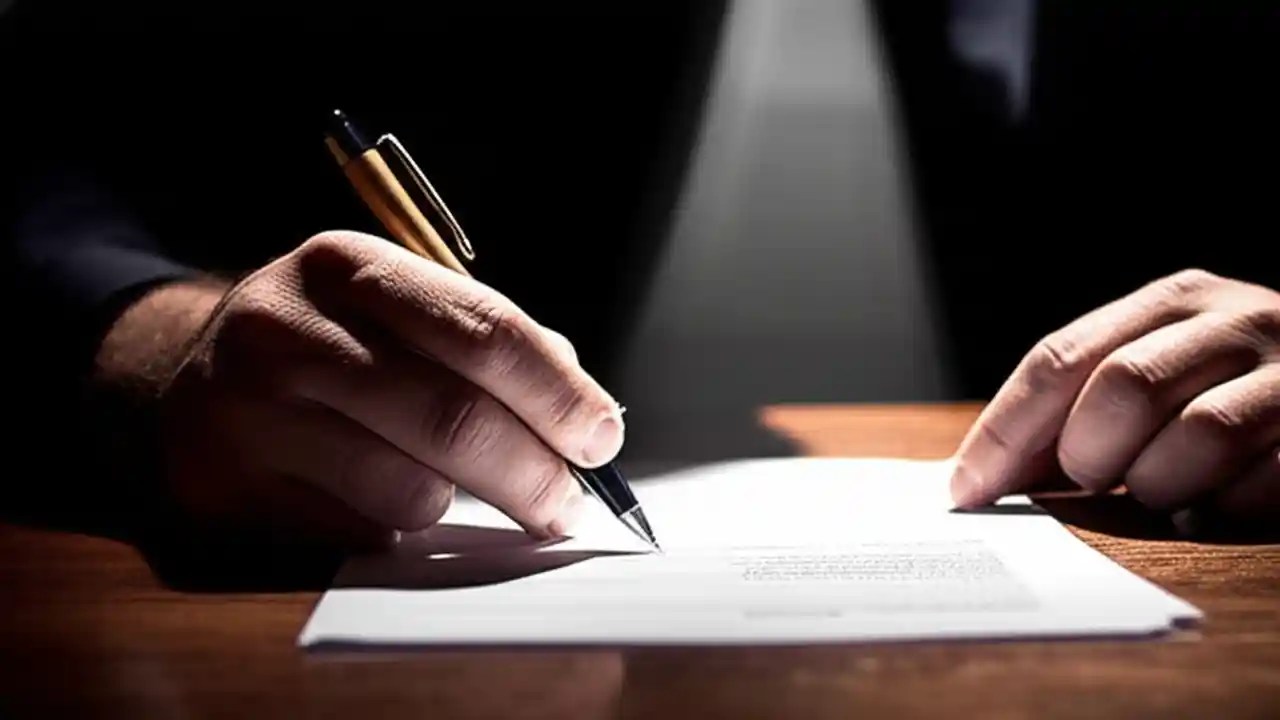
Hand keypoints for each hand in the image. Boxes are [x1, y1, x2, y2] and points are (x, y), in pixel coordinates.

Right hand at [158, 231, 622, 548]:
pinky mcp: (231, 490)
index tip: (602, 437)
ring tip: (455, 484)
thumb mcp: (395, 304)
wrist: (187, 378)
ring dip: (461, 503)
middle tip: (568, 501)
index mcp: (346, 264)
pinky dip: (400, 524)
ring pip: (411, 489)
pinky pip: (361, 531)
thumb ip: (488, 344)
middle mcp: (288, 330)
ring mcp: (250, 413)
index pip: (482, 330)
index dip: (557, 393)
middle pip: (453, 418)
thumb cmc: (328, 342)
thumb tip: (586, 414)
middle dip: (534, 471)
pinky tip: (383, 494)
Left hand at [951, 269, 1279, 523]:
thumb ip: (1084, 401)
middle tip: (1092, 476)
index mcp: (1175, 300)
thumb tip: (983, 471)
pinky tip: (1222, 497)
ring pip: (1194, 438)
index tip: (966, 490)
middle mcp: (1236, 320)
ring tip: (1167, 484)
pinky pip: (1255, 488)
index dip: (1004, 429)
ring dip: (1159, 483)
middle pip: (1121, 389)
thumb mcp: (1165, 367)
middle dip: (1088, 454)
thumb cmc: (1240, 385)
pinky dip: (1222, 509)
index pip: (1060, 358)